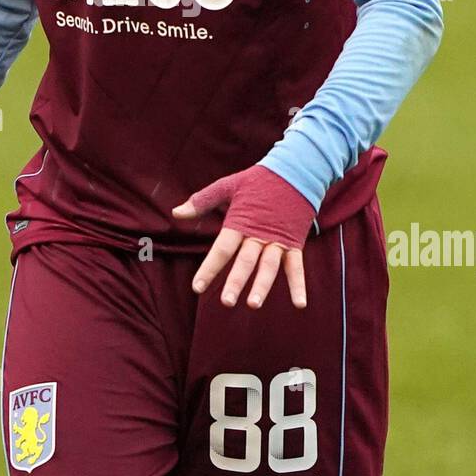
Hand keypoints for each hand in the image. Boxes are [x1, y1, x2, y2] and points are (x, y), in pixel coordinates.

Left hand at [171, 165, 314, 309]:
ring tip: (253, 304)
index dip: (209, 268)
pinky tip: (299, 304)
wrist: (295, 171)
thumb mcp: (228, 186)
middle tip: (226, 302)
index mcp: (240, 222)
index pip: (222, 249)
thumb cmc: (258, 180)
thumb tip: (175, 213)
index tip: (197, 287)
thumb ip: (202, 201)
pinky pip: (297, 266)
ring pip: (269, 266)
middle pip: (245, 261)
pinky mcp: (294, 242)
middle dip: (236, 282)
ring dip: (262, 286)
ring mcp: (277, 240)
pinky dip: (298, 285)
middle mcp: (258, 234)